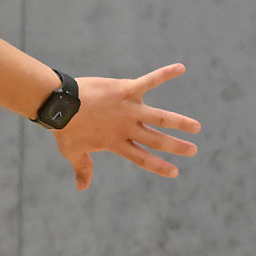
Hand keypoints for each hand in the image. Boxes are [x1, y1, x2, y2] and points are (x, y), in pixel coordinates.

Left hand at [53, 64, 201, 190]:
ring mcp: (129, 109)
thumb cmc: (64, 129)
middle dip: (176, 146)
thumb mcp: (72, 152)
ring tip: (196, 127)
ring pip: (160, 117)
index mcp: (116, 143)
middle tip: (193, 151)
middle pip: (156, 140)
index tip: (174, 172)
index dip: (159, 166)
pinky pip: (149, 81)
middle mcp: (127, 128)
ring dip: (180, 122)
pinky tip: (180, 67)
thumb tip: (81, 188)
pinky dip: (165, 74)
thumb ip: (83, 168)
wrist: (59, 104)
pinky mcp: (126, 90)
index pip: (142, 158)